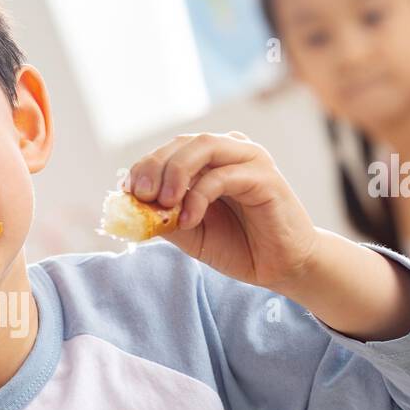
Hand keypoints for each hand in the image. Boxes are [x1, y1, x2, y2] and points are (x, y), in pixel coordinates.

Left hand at [127, 132, 318, 293]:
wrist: (282, 266)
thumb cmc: (238, 246)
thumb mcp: (190, 234)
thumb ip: (164, 219)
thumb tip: (130, 209)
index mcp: (211, 160)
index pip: (170, 150)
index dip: (144, 166)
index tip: (126, 191)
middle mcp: (230, 151)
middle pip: (183, 143)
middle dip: (154, 166)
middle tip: (139, 195)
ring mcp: (250, 159)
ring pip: (203, 147)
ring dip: (175, 173)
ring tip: (163, 204)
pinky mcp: (265, 177)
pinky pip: (223, 176)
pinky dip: (198, 196)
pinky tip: (188, 219)